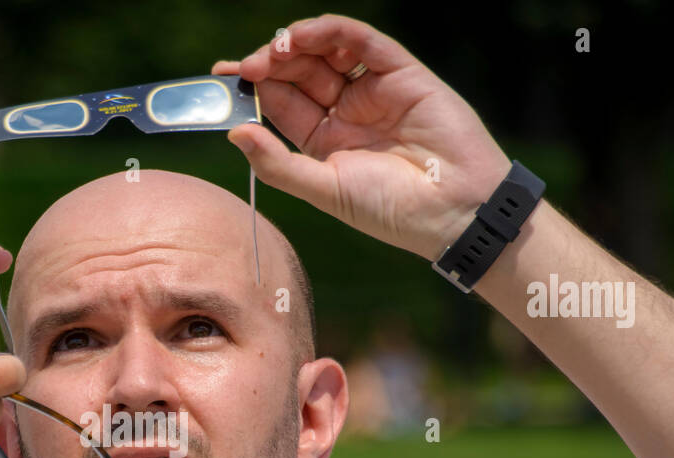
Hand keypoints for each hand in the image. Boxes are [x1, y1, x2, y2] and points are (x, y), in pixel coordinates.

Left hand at [213, 15, 510, 260]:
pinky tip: (301, 37)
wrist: (452, 209)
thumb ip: (277, 162)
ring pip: (325, 52)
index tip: (221, 80)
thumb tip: (234, 132)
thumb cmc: (390, 209)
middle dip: (268, 64)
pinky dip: (330, 32)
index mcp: (323, 141)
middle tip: (243, 68)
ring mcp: (372, 89)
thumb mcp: (323, 189)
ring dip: (295, 44)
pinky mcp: (401, 72)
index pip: (280, 104)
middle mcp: (346, 111)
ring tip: (272, 51)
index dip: (251, 89)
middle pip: (298, 73)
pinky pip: (361, 42)